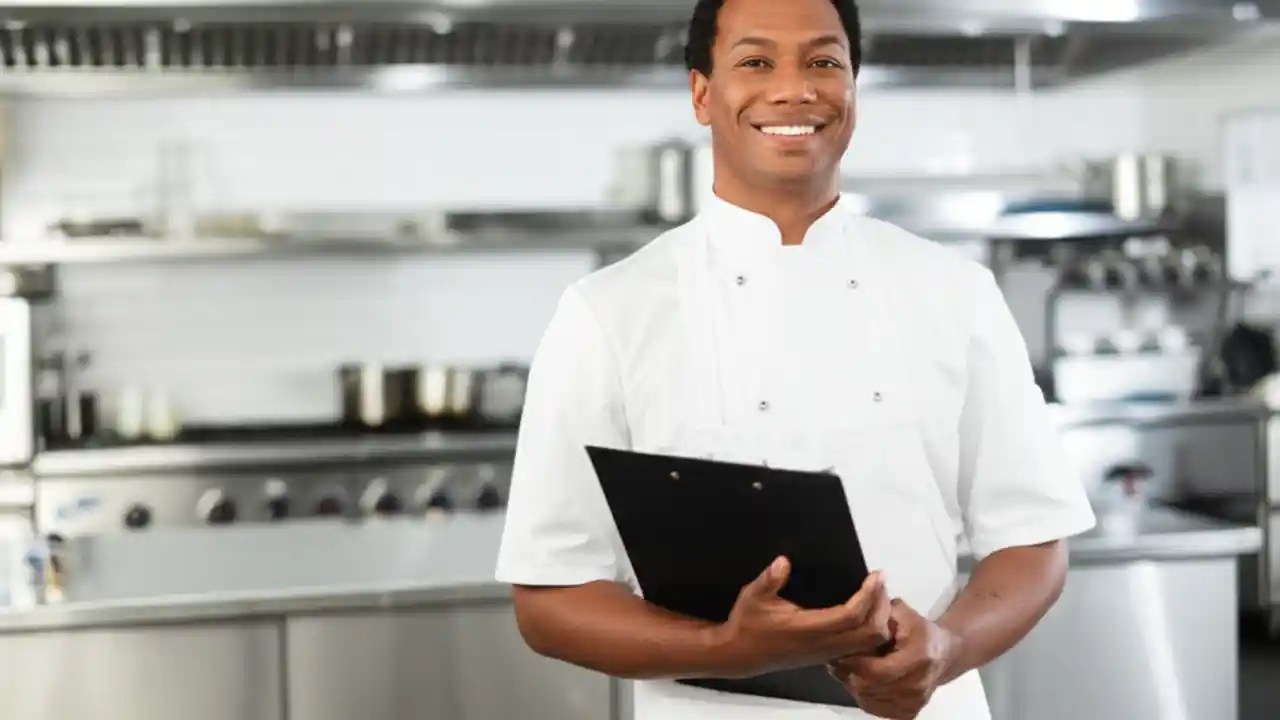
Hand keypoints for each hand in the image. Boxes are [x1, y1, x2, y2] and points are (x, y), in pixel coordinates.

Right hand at [712, 557, 892, 678]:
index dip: (868, 596)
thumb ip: (769, 579)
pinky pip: (861, 647)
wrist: (740, 656)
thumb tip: (784, 561)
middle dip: (881, 606)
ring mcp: (828, 653)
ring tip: (875, 594)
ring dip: (879, 619)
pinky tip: (865, 611)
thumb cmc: (748, 624)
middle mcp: (824, 645)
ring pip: (869, 643)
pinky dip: (871, 629)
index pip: (851, 616)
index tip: (876, 575)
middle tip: (878, 582)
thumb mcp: (752, 597)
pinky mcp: (827, 656)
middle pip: (870, 633)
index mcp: (809, 629)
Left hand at [827, 599, 958, 719]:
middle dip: (848, 674)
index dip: (853, 663)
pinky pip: (874, 708)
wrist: (943, 654)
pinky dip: (862, 695)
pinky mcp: (908, 713)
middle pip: (870, 687)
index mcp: (918, 658)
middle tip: (836, 661)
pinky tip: (859, 680)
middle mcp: (918, 685)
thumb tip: (854, 613)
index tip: (839, 651)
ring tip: (846, 668)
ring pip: (868, 700)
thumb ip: (878, 612)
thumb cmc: (917, 629)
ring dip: (852, 685)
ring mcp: (914, 703)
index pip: (876, 670)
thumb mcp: (901, 612)